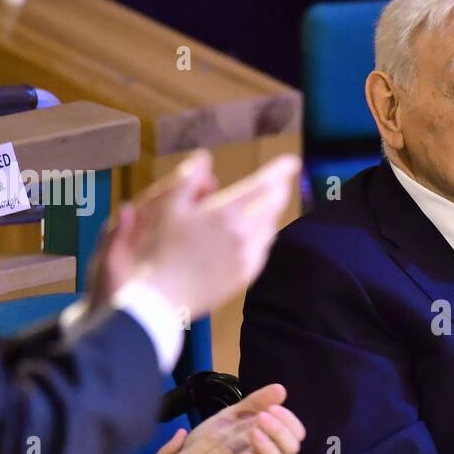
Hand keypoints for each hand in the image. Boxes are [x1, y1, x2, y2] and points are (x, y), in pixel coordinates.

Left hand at [85, 151, 217, 310]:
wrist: (109, 322)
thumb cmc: (104, 295)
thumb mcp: (106, 267)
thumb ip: (112, 239)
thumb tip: (126, 209)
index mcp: (129, 230)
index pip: (154, 201)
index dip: (173, 186)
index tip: (192, 176)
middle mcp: (143, 234)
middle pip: (171, 208)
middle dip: (191, 194)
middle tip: (212, 183)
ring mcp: (156, 249)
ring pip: (180, 226)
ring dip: (199, 214)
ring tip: (219, 203)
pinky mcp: (167, 264)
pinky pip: (185, 246)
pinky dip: (201, 239)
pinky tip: (217, 235)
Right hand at [96, 149, 300, 320]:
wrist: (162, 296)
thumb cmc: (161, 249)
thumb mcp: (170, 207)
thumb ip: (190, 179)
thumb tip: (204, 157)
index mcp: (225, 212)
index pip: (264, 184)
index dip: (280, 170)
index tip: (291, 162)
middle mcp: (243, 233)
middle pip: (275, 204)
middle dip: (281, 188)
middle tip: (281, 180)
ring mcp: (248, 256)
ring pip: (272, 227)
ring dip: (272, 212)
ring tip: (267, 204)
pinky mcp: (247, 274)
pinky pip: (264, 249)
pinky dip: (263, 236)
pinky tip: (255, 233)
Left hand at [203, 382, 306, 453]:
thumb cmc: (212, 440)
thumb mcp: (232, 417)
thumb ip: (255, 403)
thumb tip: (281, 388)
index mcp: (271, 442)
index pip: (295, 434)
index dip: (289, 421)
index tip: (274, 407)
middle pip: (290, 450)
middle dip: (280, 432)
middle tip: (263, 417)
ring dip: (269, 449)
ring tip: (254, 433)